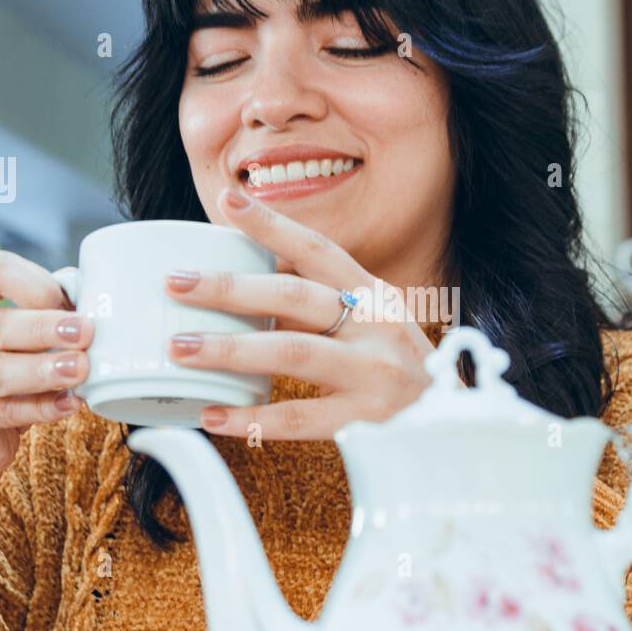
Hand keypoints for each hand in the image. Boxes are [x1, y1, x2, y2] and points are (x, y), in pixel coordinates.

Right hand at [0, 249, 93, 485]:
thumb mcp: (11, 334)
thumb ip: (39, 314)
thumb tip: (90, 308)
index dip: (34, 285)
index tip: (69, 304)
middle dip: (42, 330)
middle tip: (85, 334)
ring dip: (42, 371)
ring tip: (80, 370)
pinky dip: (39, 408)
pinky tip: (67, 403)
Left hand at [163, 186, 436, 438]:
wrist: (456, 430)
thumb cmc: (399, 374)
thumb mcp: (374, 327)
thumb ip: (322, 308)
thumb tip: (244, 288)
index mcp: (374, 296)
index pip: (318, 249)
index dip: (272, 223)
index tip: (227, 200)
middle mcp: (376, 327)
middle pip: (295, 296)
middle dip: (230, 287)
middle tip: (175, 282)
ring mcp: (374, 375)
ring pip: (294, 352)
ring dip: (231, 349)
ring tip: (180, 348)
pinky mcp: (367, 422)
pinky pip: (300, 418)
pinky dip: (251, 418)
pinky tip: (212, 414)